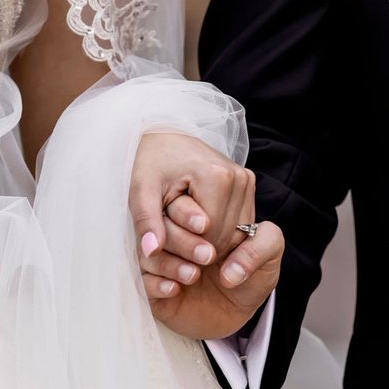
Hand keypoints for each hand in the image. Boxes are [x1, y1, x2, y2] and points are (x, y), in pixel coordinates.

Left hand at [129, 133, 281, 339]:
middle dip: (200, 247)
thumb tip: (151, 251)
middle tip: (174, 241)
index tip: (167, 244)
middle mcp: (239, 177)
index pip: (210, 235)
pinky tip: (199, 228)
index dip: (187, 248)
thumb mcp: (141, 191)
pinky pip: (240, 224)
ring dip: (213, 242)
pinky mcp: (248, 184)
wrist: (166, 138)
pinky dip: (222, 232)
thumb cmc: (151, 163)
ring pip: (236, 233)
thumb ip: (147, 221)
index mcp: (216, 177)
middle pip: (226, 235)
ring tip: (185, 233)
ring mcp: (247, 180)